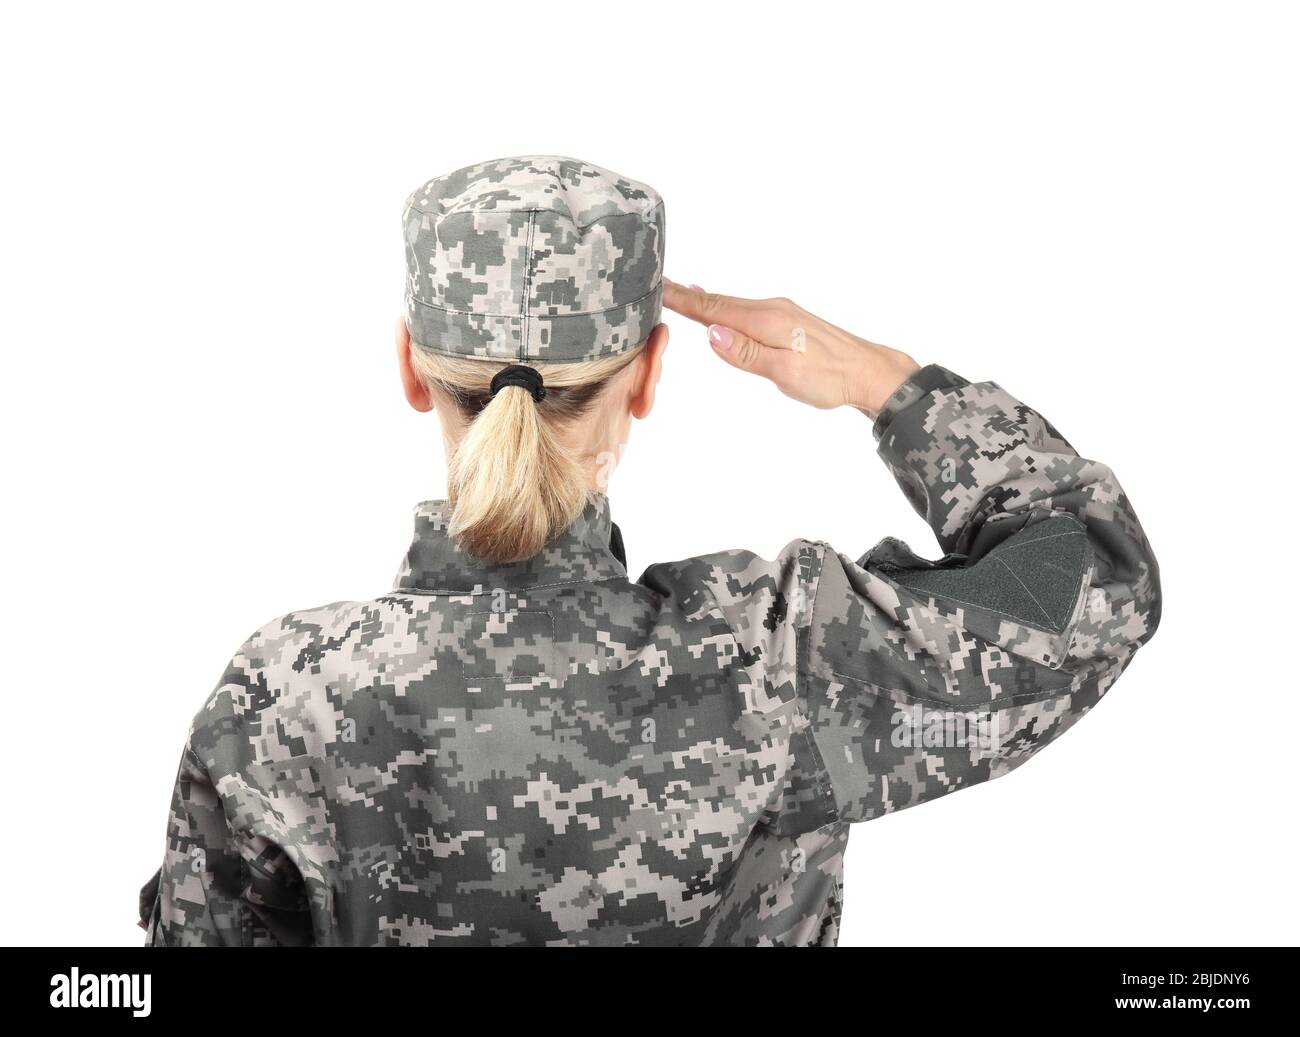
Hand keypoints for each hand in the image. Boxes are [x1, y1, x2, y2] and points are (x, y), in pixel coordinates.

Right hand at [662, 278, 919, 415]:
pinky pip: (748, 309)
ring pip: (734, 304)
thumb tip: (712, 334)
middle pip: (721, 301)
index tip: (659, 289)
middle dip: (689, 295)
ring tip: (682, 293)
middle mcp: (772, 309)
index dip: (685, 300)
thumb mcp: (784, 373)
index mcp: (766, 321)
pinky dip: (727, 306)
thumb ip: (747, 353)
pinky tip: (722, 308)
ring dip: (706, 299)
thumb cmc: (829, 378)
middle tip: (660, 287)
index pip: (714, 309)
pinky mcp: (789, 320)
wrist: (869, 372)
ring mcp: (782, 312)